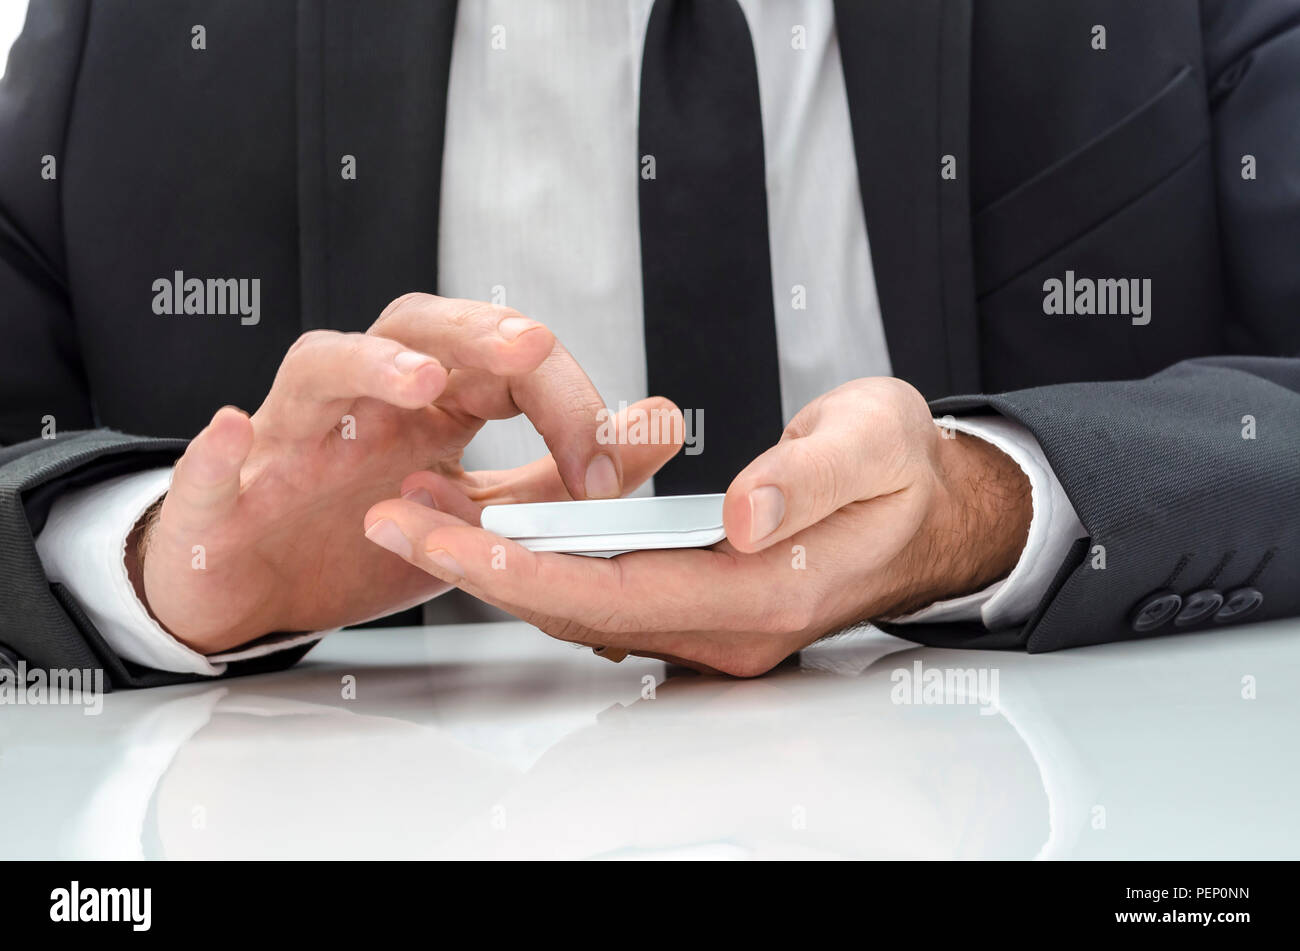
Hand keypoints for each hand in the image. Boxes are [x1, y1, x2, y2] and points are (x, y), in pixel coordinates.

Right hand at [132, 293, 679, 653]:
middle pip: (416, 328)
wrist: (260, 591)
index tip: (605, 472)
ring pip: (319, 368)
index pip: (503, 361)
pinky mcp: (218, 495)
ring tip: (418, 379)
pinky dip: (216, 451)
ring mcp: (290, 439)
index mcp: (430, 404)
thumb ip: (564, 472)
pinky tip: (234, 434)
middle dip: (477, 335)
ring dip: (367, 364)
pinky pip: (206, 466)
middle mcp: (364, 402)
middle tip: (532, 355)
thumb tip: (660, 423)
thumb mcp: (482, 511)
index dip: (562, 399)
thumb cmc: (363, 535)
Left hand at [362, 377, 1031, 675]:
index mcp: (768, 591)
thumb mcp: (874, 444)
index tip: (450, 536)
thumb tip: (742, 513)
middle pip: (581, 610)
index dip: (529, 565)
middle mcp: (732, 628)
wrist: (932, 508)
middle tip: (394, 524)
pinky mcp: (704, 611)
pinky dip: (542, 567)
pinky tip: (495, 531)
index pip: (621, 591)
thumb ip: (810, 478)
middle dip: (481, 568)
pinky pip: (604, 600)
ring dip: (500, 567)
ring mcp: (715, 628)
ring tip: (419, 519)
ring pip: (584, 609)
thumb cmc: (904, 471)